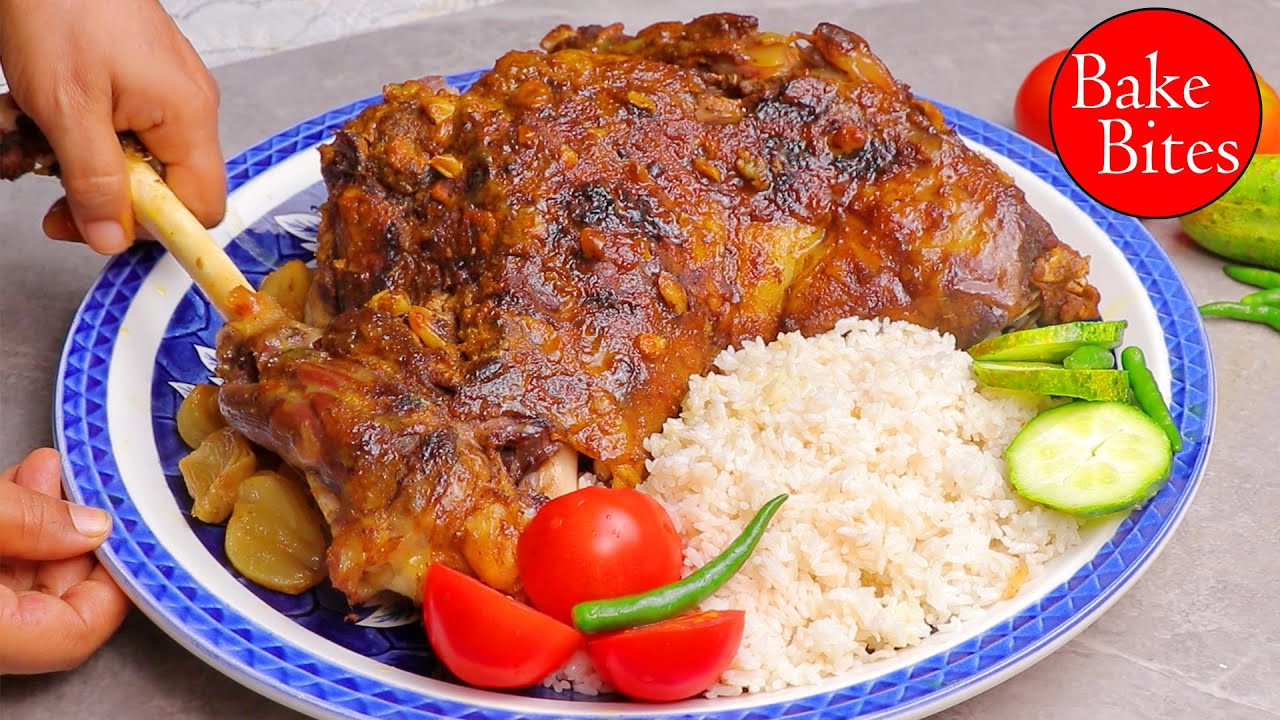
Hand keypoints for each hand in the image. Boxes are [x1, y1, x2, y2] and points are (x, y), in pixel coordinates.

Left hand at [0, 0, 224, 252]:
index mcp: (188, 117)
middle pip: (164, 189)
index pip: (199, 208)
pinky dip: (82, 132)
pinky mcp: (142, 78)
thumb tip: (112, 240)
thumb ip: (94, 182)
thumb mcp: (66, 109)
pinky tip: (46, 114)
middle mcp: (189, 107)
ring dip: (82, 162)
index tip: (103, 234)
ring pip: (136, 159)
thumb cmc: (61, 6)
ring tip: (36, 137)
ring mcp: (167, 91)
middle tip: (54, 198)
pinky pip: (122, 128)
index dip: (152, 230)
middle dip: (104, 196)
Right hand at [0, 448, 129, 673]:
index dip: (114, 578)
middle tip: (86, 487)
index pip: (78, 632)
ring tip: (46, 473)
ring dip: (41, 524)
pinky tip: (12, 491)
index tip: (127, 530)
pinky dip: (10, 531)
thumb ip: (30, 522)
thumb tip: (91, 526)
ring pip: (21, 581)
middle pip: (52, 602)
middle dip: (74, 534)